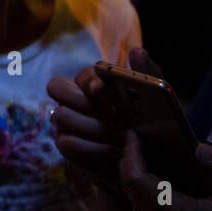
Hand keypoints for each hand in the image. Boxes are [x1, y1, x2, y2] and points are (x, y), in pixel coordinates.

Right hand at [47, 47, 159, 182]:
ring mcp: (66, 121)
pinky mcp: (67, 144)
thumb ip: (148, 75)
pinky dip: (92, 148)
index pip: (80, 75)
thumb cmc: (150, 124)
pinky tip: (113, 152)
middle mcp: (74, 99)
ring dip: (91, 126)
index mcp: (93, 84)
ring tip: (118, 136)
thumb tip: (137, 51)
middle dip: (80, 100)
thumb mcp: (155, 99)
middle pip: (56, 87)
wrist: (148, 159)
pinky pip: (67, 142)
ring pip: (61, 115)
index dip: (88, 80)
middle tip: (110, 114)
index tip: (100, 89)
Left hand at [119, 130, 211, 210]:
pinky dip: (144, 195)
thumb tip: (199, 150)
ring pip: (135, 205)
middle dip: (129, 164)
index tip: (131, 135)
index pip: (137, 181)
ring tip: (138, 157)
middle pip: (131, 192)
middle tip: (133, 142)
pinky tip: (151, 180)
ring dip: (135, 181)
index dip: (131, 155)